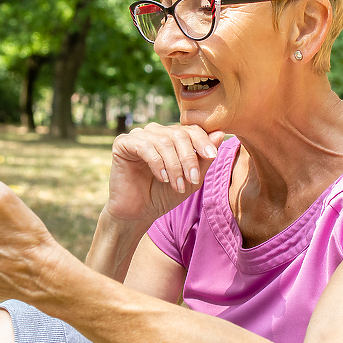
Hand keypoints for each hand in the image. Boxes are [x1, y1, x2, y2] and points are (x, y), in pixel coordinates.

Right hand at [105, 124, 226, 224]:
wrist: (139, 212)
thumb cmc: (164, 195)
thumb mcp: (191, 178)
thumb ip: (204, 158)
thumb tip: (220, 133)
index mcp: (171, 136)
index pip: (191, 129)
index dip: (202, 141)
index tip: (212, 156)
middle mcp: (155, 132)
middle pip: (179, 134)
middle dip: (189, 158)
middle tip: (192, 180)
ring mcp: (138, 136)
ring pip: (164, 142)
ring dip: (174, 166)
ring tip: (177, 185)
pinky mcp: (123, 143)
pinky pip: (144, 146)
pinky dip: (157, 163)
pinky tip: (162, 178)